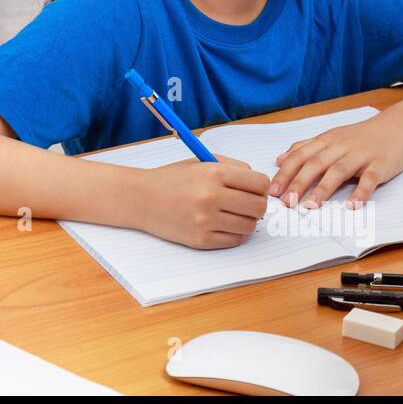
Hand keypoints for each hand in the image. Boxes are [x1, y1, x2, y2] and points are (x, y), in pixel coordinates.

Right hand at [134, 156, 270, 248]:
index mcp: (213, 173)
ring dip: (246, 220)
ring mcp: (206, 221)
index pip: (259, 183)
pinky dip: (233, 233)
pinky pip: (235, 240)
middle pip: (259, 207)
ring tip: (232, 213)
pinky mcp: (201, 240)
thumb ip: (233, 168)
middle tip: (246, 203)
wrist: (141, 198)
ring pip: (250, 226)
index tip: (254, 189)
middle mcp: (211, 197)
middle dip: (257, 205)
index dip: (261, 187)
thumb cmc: (173, 179)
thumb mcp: (201, 163)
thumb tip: (261, 186)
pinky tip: (221, 224)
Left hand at [270, 113, 402, 209]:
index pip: (300, 156)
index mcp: (326, 141)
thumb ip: (305, 147)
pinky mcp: (380, 164)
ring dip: (323, 189)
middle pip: (315, 164)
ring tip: (311, 206)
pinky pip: (369, 179)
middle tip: (286, 202)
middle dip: (299, 183)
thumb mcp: (330, 137)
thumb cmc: (360, 136)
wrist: (397, 127)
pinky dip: (360, 192)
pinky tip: (352, 206)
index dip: (286, 173)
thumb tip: (280, 159)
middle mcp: (340, 146)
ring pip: (339, 171)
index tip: (273, 191)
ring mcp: (361, 155)